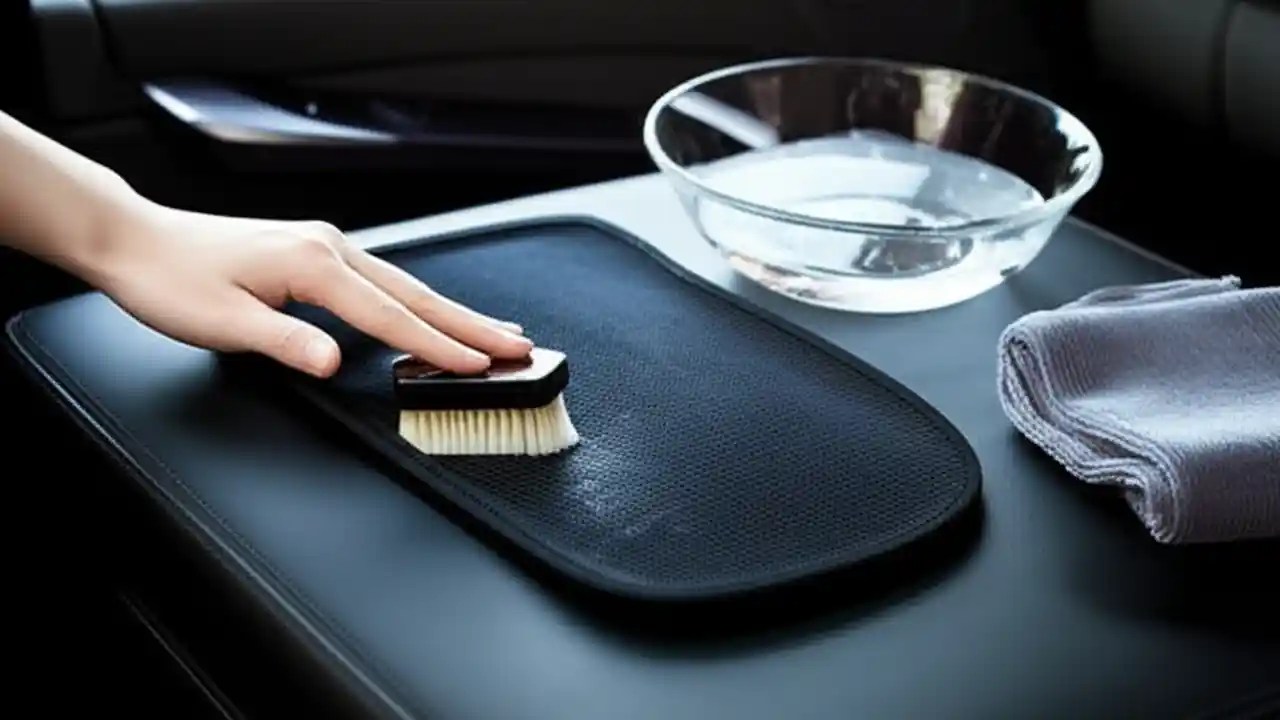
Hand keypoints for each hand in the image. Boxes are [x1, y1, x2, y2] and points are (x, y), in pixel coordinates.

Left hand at [85, 201, 533, 377]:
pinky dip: (417, 303)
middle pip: (416, 295)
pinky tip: (431, 313)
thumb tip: (333, 364)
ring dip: (452, 312)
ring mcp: (326, 246)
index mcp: (314, 265)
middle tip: (520, 346)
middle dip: (471, 325)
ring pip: (405, 285)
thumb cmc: (172, 280)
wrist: (136, 240)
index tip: (482, 366)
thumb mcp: (223, 324)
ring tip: (493, 331)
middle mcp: (329, 248)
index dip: (439, 347)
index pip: (392, 316)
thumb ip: (286, 343)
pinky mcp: (316, 253)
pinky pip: (383, 282)